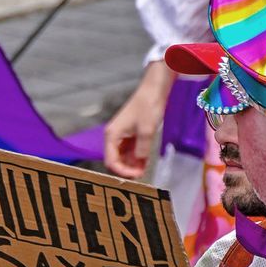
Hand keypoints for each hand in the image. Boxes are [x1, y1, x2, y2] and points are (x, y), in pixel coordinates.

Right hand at [103, 62, 172, 177]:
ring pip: (123, 157)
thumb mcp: (146, 130)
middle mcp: (114, 136)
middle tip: (141, 176)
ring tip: (144, 170)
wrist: (154, 90)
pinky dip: (136, 159)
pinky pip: (130, 151)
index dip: (122, 171)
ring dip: (132, 165)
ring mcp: (122, 136)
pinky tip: (144, 164)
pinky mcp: (130, 135)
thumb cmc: (148, 106)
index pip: (111, 161)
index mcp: (112, 135)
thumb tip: (138, 165)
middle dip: (126, 170)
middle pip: (115, 161)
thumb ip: (141, 150)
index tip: (136, 175)